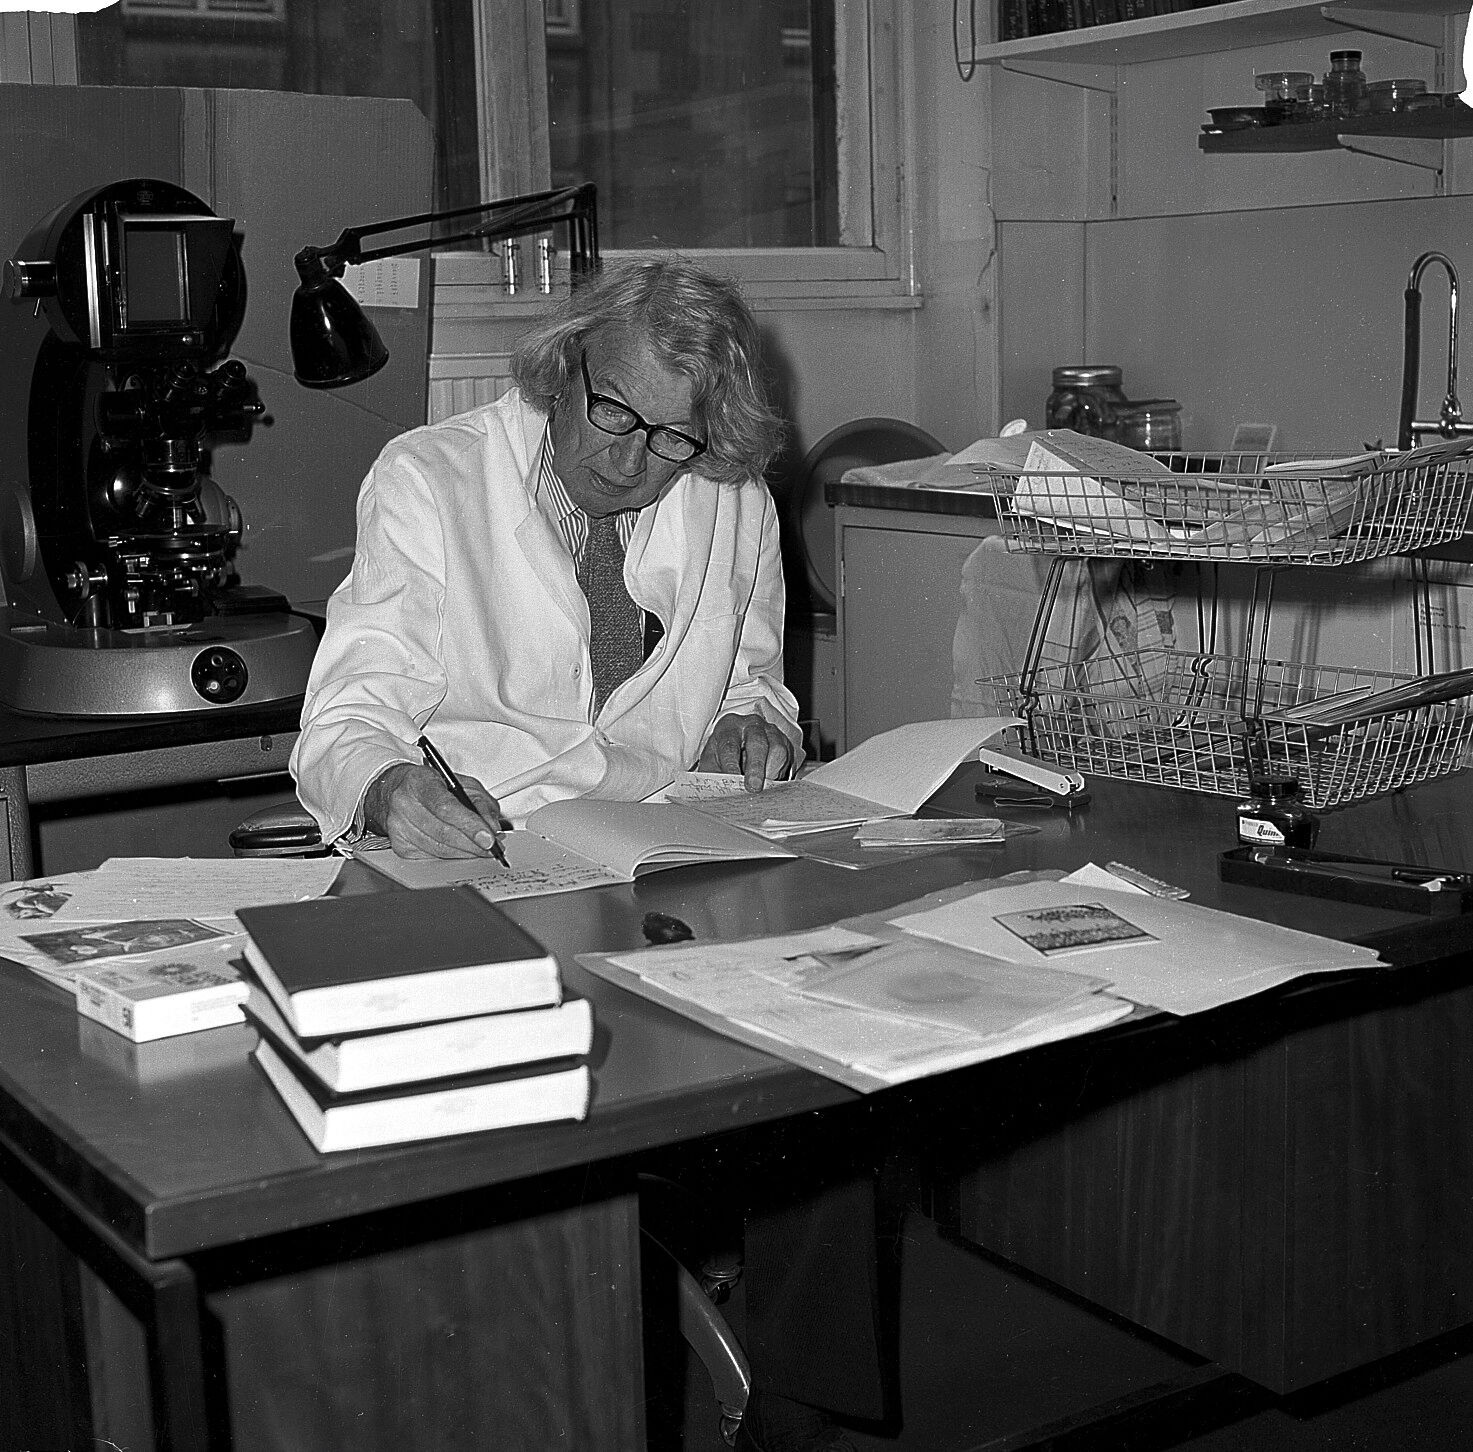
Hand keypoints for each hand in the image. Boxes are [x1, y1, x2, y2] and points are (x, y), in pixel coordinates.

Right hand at [366, 762, 505, 858]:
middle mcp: (404, 803)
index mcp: (419, 782)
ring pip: (438, 849)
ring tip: (480, 849)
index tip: (489, 838)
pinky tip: (460, 850)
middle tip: (491, 847)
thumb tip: (492, 827)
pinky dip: (451, 856)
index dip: (469, 825)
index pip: (446, 808)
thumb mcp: (462, 783)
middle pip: (443, 833)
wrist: (398, 790)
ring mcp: (398, 826)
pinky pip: (431, 856)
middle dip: (472, 844)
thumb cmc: (432, 784)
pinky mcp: (399, 844)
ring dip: (464, 852)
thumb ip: (481, 803)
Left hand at [696, 713, 795, 790]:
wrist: (738, 749)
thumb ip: (715, 777)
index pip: (729, 745)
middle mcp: (750, 725)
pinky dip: (779, 772)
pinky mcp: (783, 741)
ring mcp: (770, 731)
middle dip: (756, 767)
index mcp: (728, 728)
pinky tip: (770, 780)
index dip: (731, 764)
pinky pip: (787, 756)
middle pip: (757, 743)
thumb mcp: (712, 764)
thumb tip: (721, 792)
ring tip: (763, 787)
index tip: (732, 779)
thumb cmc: (723, 757)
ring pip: (777, 749)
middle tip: (753, 787)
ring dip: (771, 771)